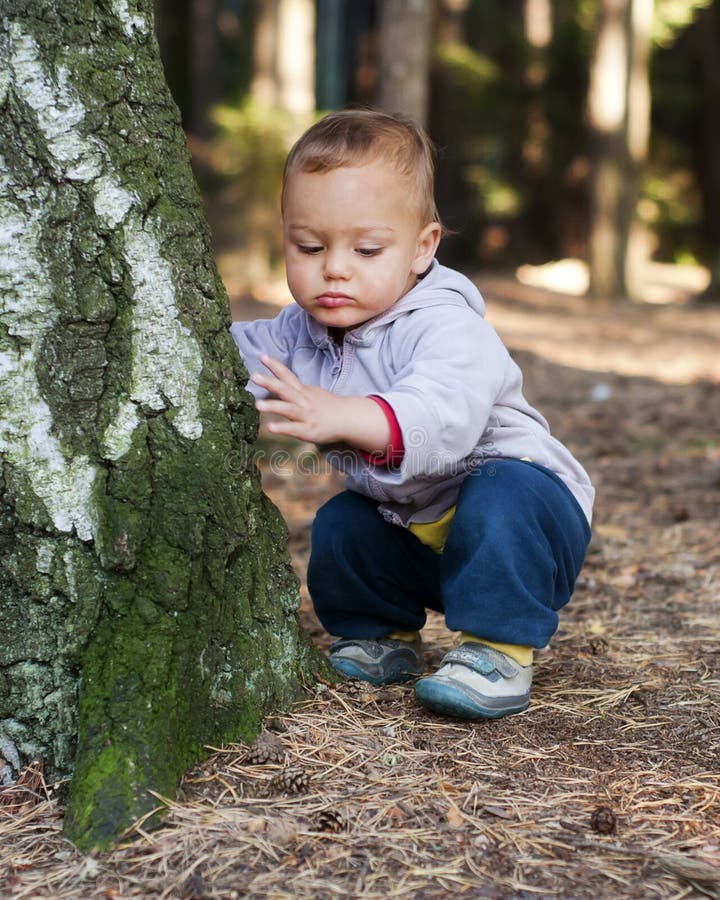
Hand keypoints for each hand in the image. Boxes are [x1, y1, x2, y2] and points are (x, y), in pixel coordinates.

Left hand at [251, 355, 390, 452]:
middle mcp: (303, 401)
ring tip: (257, 405)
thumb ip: (294, 388)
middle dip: (270, 383)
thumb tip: (278, 380)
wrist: (347, 419)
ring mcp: (306, 415)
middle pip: (285, 390)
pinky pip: (294, 429)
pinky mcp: (308, 430)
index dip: (275, 366)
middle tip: (255, 376)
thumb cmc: (326, 406)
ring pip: (288, 409)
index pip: (287, 376)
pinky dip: (282, 428)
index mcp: (302, 391)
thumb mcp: (310, 393)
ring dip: (273, 406)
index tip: (262, 356)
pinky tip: (269, 427)